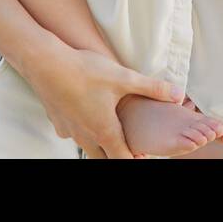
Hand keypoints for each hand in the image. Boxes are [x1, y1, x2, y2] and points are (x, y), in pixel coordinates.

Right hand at [21, 44, 184, 158]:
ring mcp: (69, 130)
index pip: (124, 159)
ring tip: (107, 131)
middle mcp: (86, 136)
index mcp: (105, 130)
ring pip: (86, 146)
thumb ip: (152, 87)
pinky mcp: (56, 120)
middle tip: (128, 146)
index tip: (144, 155)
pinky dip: (79, 130)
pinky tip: (81, 115)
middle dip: (117, 154)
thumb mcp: (123, 77)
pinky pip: (71, 133)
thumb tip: (178, 94)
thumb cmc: (83, 70)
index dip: (136, 159)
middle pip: (104, 158)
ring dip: (98, 143)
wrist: (43, 62)